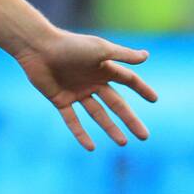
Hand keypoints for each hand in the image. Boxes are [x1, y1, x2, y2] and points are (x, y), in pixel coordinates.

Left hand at [13, 29, 157, 150]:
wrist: (39, 48)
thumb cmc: (71, 46)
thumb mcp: (100, 49)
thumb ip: (123, 55)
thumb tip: (147, 56)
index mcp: (103, 68)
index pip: (128, 80)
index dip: (141, 89)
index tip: (154, 100)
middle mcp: (92, 81)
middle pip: (116, 104)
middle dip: (130, 120)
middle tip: (144, 136)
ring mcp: (77, 92)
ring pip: (97, 114)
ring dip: (110, 128)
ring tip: (123, 142)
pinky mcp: (60, 100)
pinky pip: (73, 120)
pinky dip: (81, 134)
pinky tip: (91, 147)